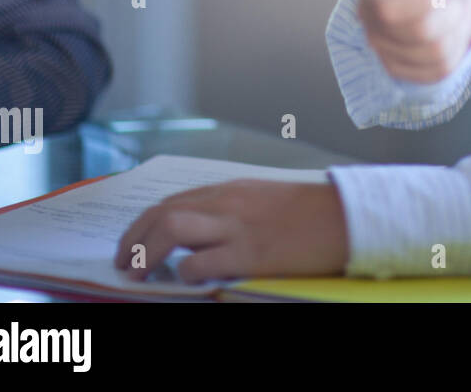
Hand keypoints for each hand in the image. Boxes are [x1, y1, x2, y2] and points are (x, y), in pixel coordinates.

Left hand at [114, 180, 348, 282]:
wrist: (347, 216)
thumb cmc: (312, 212)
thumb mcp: (266, 200)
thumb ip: (234, 210)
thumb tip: (203, 233)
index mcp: (231, 190)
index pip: (172, 201)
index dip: (143, 224)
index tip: (132, 242)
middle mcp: (227, 203)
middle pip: (162, 212)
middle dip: (133, 238)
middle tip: (123, 262)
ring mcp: (237, 227)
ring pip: (171, 228)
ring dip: (146, 251)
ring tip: (137, 272)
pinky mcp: (249, 253)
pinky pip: (200, 263)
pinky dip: (184, 274)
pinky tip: (186, 281)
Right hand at [357, 0, 470, 83]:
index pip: (387, 10)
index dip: (422, 0)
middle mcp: (373, 30)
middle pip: (419, 32)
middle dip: (450, 11)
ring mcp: (389, 56)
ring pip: (436, 52)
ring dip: (458, 27)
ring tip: (458, 10)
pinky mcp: (410, 74)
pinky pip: (443, 67)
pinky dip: (458, 46)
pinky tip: (453, 30)